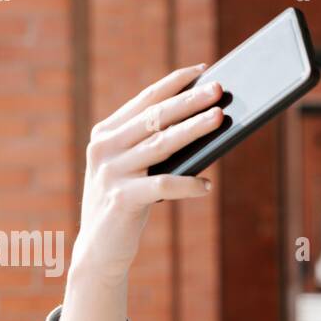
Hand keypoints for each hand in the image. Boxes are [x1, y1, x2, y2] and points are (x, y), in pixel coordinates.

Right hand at [71, 62, 224, 280]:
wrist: (99, 250)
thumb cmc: (127, 204)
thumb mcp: (134, 170)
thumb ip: (153, 146)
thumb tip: (202, 124)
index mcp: (106, 133)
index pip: (145, 100)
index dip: (175, 83)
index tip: (203, 70)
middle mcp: (104, 147)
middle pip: (156, 117)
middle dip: (190, 100)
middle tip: (220, 89)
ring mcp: (110, 172)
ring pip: (162, 144)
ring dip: (195, 130)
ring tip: (220, 120)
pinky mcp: (121, 199)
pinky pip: (163, 185)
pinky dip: (188, 185)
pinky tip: (207, 187)